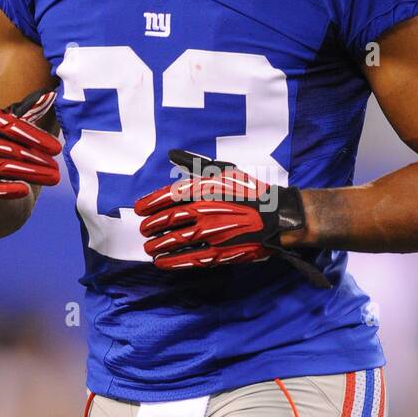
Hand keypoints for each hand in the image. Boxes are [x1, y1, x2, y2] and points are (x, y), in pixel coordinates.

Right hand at [0, 88, 60, 237]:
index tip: (57, 148)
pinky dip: (6, 189)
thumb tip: (50, 94)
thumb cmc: (2, 143)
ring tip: (51, 179)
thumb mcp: (13, 126)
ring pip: (2, 168)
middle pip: (10, 149)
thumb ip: (30, 111)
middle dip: (37, 159)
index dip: (36, 137)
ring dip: (29, 174)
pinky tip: (24, 190)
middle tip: (56, 168)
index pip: (11, 126)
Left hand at [134, 149, 330, 286]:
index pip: (168, 196)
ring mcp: (211, 233)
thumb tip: (173, 154)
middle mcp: (205, 210)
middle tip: (144, 229)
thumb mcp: (225, 172)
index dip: (150, 203)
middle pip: (167, 220)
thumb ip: (197, 165)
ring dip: (157, 245)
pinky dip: (172, 262)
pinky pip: (190, 259)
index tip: (138, 209)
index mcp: (205, 189)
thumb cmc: (252, 192)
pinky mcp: (220, 252)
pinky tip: (161, 263)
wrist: (279, 216)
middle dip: (151, 225)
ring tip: (149, 247)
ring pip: (174, 240)